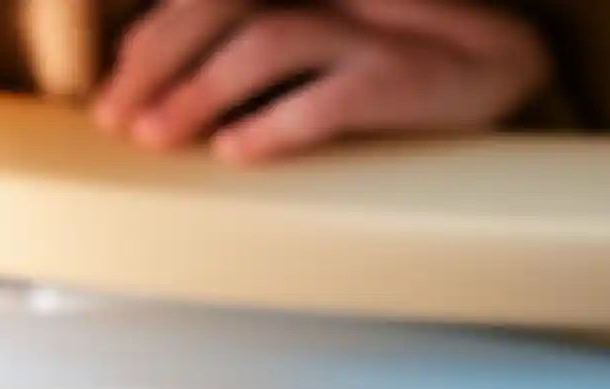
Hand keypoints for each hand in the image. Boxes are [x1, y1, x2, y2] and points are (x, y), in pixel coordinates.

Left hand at [93, 0, 549, 162]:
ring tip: (157, 138)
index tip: (107, 96)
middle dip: (157, 62)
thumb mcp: (315, 56)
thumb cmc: (392, 72)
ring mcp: (370, 32)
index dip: (147, 42)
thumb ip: (250, 59)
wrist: (503, 74)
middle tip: (116, 120)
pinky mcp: (406, 76)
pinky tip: (237, 153)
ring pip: (270, 40)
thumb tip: (164, 101)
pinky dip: (280, 122)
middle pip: (224, 7)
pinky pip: (336, 95)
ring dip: (202, 91)